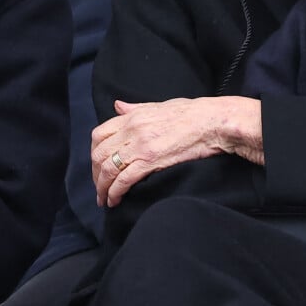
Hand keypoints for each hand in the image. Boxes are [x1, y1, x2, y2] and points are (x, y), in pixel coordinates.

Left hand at [89, 96, 262, 207]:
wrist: (212, 121)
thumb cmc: (191, 113)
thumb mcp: (158, 105)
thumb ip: (135, 108)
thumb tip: (118, 106)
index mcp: (132, 117)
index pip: (98, 135)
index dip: (94, 153)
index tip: (97, 166)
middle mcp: (131, 130)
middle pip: (99, 154)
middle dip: (95, 174)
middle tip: (99, 187)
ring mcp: (139, 146)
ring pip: (108, 169)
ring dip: (102, 187)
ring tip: (104, 199)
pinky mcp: (150, 161)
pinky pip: (124, 179)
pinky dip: (115, 192)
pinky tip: (115, 200)